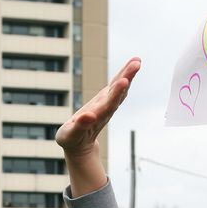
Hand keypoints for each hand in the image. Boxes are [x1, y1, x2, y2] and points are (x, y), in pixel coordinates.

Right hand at [56, 57, 140, 196]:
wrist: (81, 146)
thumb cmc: (72, 140)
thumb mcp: (70, 135)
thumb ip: (80, 126)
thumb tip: (89, 115)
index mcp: (97, 117)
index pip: (108, 104)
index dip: (116, 93)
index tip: (124, 81)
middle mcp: (105, 110)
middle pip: (118, 93)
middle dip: (127, 78)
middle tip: (136, 63)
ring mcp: (106, 105)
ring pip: (119, 89)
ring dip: (128, 75)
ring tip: (137, 61)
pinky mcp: (105, 101)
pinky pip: (116, 87)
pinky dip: (123, 76)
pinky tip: (131, 66)